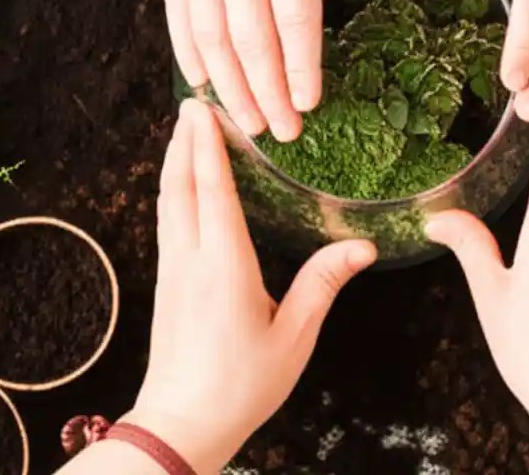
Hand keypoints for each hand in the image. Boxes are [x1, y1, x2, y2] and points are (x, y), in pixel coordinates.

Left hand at [125, 99, 375, 472]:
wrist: (181, 424)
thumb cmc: (241, 386)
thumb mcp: (295, 336)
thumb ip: (323, 284)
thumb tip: (362, 246)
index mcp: (224, 266)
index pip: (214, 190)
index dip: (209, 145)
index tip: (205, 109)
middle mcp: (190, 260)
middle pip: (180, 185)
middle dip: (184, 141)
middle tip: (193, 103)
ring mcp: (172, 271)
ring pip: (168, 202)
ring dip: (175, 162)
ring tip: (184, 133)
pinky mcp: (166, 284)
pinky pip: (168, 222)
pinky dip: (174, 191)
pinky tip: (182, 187)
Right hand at [128, 0, 410, 141]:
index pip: (295, 17)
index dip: (302, 67)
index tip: (310, 104)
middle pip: (252, 40)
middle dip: (268, 94)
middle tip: (284, 135)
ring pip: (212, 37)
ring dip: (230, 87)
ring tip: (247, 124)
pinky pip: (179, 16)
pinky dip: (190, 55)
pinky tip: (203, 84)